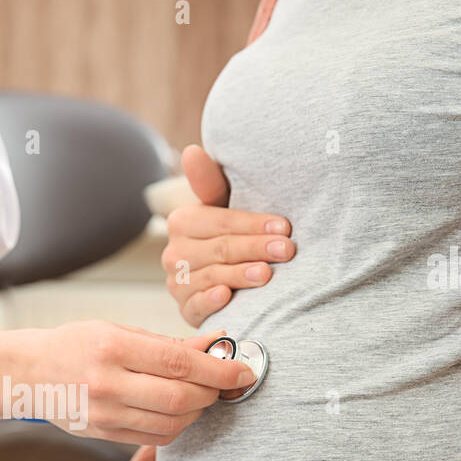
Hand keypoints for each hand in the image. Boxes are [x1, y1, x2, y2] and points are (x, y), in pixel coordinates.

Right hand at [0, 322, 254, 444]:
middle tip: (226, 382)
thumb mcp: (117, 329)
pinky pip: (155, 438)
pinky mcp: (105, 435)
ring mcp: (104, 415)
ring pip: (171, 423)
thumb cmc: (74, 345)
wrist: (28, 374)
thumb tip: (213, 345)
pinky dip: (178, 426)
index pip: (177, 362)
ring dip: (198, 411)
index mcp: (111, 347)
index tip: (241, 368)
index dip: (216, 368)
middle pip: (179, 398)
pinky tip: (179, 411)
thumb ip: (165, 343)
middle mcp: (106, 384)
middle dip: (213, 392)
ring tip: (203, 395)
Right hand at [162, 145, 294, 327]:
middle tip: (286, 250)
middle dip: (255, 248)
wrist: (229, 277)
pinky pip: (195, 305)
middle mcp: (173, 253)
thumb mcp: (225, 206)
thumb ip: (210, 181)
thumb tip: (191, 151)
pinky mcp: (185, 309)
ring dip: (240, 275)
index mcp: (181, 222)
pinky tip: (227, 296)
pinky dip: (210, 301)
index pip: (219, 222)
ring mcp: (177, 283)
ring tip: (267, 274)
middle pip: (219, 249)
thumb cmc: (233, 235)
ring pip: (211, 277)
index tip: (284, 226)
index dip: (253, 224)